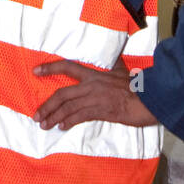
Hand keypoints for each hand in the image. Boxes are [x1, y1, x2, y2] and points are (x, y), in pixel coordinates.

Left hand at [32, 58, 158, 131]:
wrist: (148, 97)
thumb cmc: (136, 84)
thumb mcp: (121, 69)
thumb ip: (112, 64)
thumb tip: (113, 56)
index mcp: (93, 73)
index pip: (67, 66)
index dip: (50, 67)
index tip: (35, 71)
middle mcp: (90, 85)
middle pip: (62, 94)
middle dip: (47, 105)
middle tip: (36, 116)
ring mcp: (95, 98)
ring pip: (68, 108)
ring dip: (54, 117)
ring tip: (44, 125)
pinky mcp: (101, 111)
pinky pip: (80, 117)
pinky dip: (69, 122)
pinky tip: (62, 127)